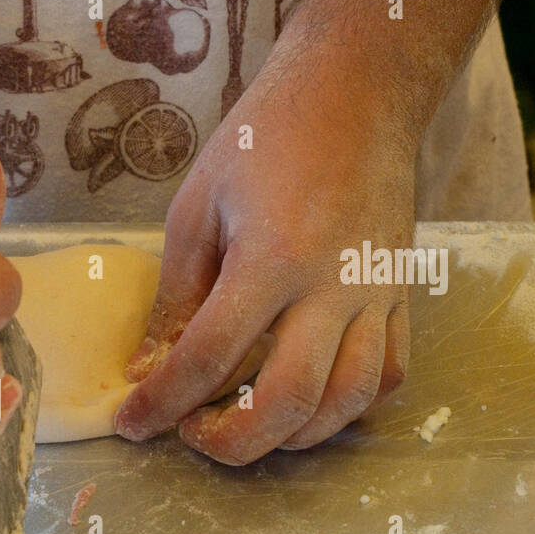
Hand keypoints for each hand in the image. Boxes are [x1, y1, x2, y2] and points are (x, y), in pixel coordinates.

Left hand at [114, 82, 412, 464]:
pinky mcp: (402, 293)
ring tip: (244, 425)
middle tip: (192, 437)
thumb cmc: (265, 140)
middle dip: (231, 441)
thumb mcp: (197, 209)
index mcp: (272, 259)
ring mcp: (376, 294)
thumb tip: (147, 368)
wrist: (357, 92)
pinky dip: (347, 407)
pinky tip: (306, 404)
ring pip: (346, 401)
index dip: (162, 403)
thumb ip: (174, 296)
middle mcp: (333, 286)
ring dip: (291, 436)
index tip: (132, 424)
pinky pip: (388, 375)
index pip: (208, 356)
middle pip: (287, 401)